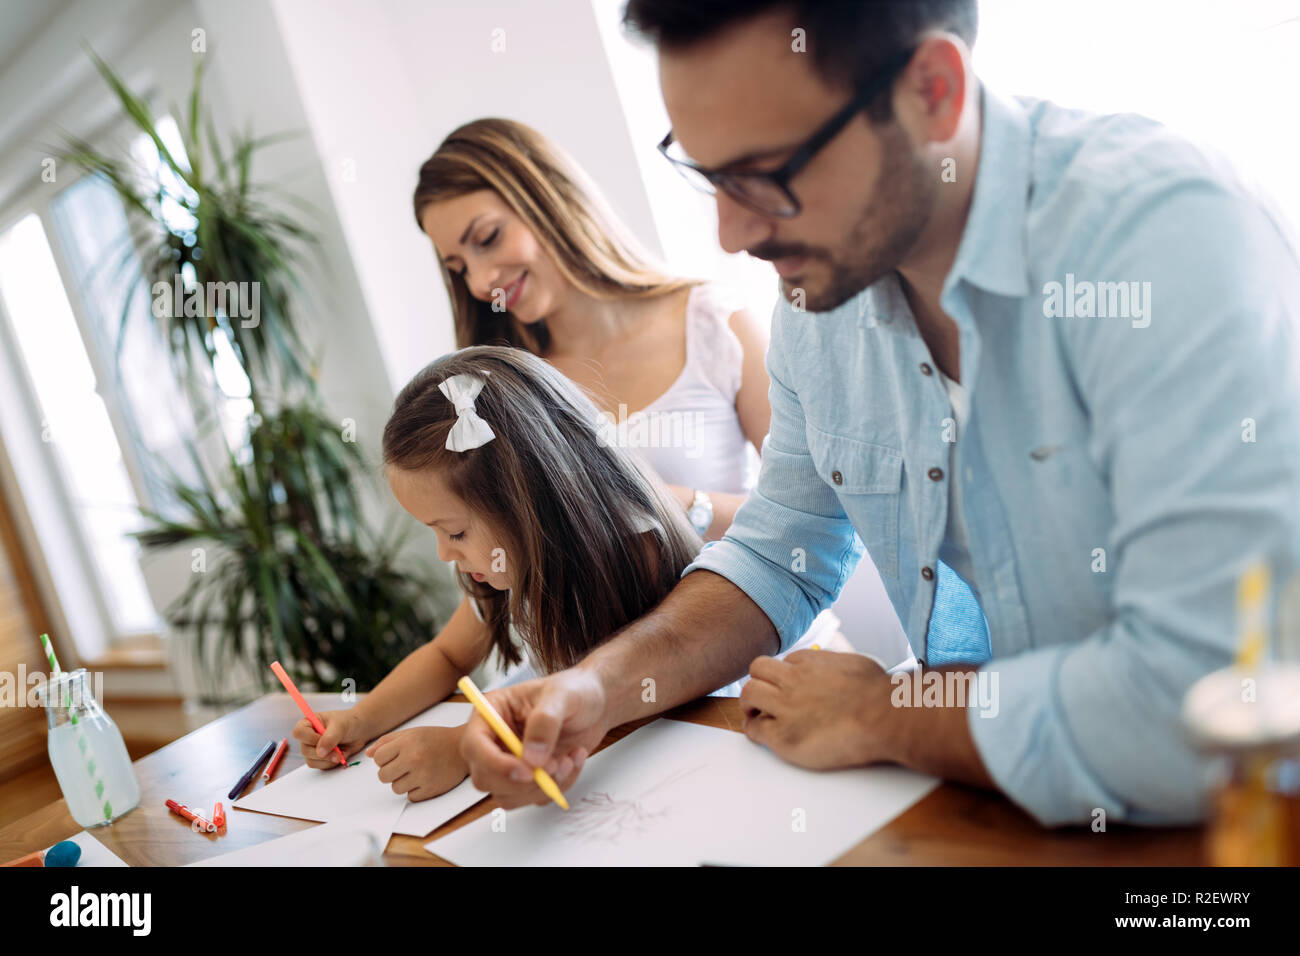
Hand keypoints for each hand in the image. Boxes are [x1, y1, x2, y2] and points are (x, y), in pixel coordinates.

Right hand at [292, 709, 370, 768]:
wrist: (360, 731)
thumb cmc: (349, 722)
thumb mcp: (340, 726)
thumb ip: (330, 738)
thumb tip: (320, 752)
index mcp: (309, 723)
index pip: (299, 732)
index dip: (309, 739)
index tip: (323, 739)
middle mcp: (308, 737)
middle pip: (305, 750)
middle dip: (322, 753)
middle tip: (337, 752)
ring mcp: (313, 749)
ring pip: (311, 761)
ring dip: (327, 760)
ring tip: (340, 753)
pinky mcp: (320, 759)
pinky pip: (320, 766)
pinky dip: (330, 764)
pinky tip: (339, 756)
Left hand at [367, 725, 468, 800]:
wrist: (462, 748)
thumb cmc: (436, 739)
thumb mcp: (412, 733)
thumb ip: (387, 741)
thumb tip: (368, 754)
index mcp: (407, 743)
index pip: (378, 759)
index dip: (384, 758)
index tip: (395, 756)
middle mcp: (413, 759)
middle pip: (382, 776)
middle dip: (391, 772)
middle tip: (404, 766)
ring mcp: (422, 776)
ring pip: (395, 789)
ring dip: (403, 782)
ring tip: (416, 772)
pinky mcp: (431, 790)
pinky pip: (411, 797)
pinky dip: (416, 790)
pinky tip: (425, 779)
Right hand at [458, 669, 609, 808]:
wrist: (596, 703)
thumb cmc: (575, 690)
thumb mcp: (561, 696)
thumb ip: (545, 722)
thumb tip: (531, 759)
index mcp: (492, 713)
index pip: (474, 745)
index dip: (494, 763)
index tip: (525, 771)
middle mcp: (495, 741)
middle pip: (484, 778)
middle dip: (520, 782)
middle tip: (553, 766)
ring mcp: (511, 762)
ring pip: (509, 795)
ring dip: (542, 787)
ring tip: (568, 760)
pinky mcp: (529, 778)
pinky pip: (535, 797)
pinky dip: (558, 786)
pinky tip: (573, 760)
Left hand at [739, 649, 893, 769]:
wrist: (882, 719)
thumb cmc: (877, 696)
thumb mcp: (856, 663)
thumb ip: (836, 663)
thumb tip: (833, 667)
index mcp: (811, 662)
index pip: (785, 662)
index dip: (785, 675)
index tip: (788, 686)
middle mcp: (793, 680)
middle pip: (758, 670)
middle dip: (759, 681)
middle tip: (761, 696)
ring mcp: (785, 706)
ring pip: (748, 694)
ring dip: (750, 703)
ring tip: (755, 714)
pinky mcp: (783, 734)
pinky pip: (754, 729)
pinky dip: (754, 730)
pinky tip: (761, 734)